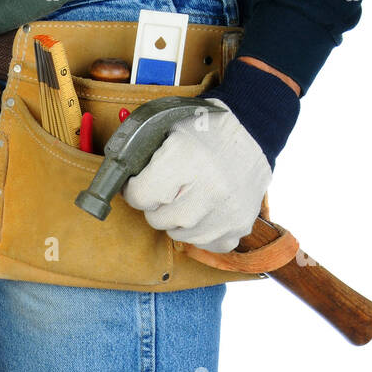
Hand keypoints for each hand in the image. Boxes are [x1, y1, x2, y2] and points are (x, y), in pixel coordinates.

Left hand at [121, 99, 270, 252]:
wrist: (255, 128)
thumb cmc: (204, 130)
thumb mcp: (168, 129)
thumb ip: (140, 157)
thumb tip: (116, 186)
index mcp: (186, 158)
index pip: (140, 196)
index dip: (136, 188)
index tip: (142, 181)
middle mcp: (210, 188)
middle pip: (159, 220)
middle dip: (157, 205)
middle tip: (171, 187)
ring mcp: (227, 210)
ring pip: (180, 235)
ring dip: (178, 221)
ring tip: (191, 196)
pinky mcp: (240, 224)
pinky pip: (207, 244)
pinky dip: (202, 231)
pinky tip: (208, 209)